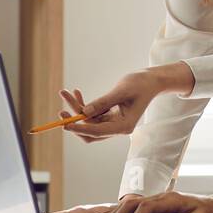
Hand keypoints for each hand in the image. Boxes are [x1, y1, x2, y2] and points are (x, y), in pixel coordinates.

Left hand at [59, 63, 194, 142]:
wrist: (151, 81)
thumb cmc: (140, 84)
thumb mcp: (121, 91)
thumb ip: (103, 102)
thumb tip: (84, 112)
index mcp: (123, 126)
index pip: (97, 132)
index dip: (80, 129)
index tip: (65, 125)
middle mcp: (117, 128)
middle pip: (90, 131)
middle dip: (74, 121)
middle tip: (61, 111)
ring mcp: (113, 123)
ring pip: (88, 121)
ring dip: (76, 108)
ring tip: (65, 92)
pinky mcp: (109, 116)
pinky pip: (92, 114)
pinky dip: (83, 104)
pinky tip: (76, 92)